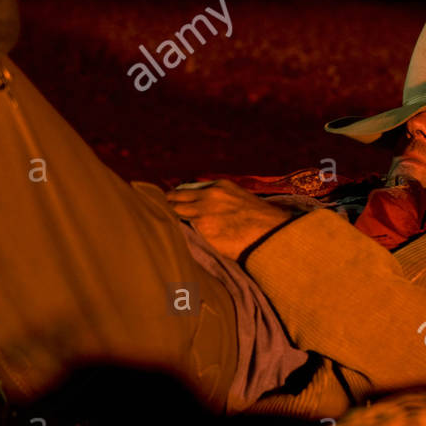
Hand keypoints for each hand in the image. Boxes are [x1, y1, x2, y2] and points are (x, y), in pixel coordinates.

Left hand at [165, 179, 292, 258]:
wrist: (272, 233)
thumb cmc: (260, 221)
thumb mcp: (240, 199)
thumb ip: (220, 201)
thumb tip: (206, 210)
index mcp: (218, 187)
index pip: (185, 191)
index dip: (174, 199)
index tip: (167, 205)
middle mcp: (208, 196)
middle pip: (174, 199)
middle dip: (165, 208)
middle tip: (153, 216)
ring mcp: (203, 212)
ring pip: (173, 213)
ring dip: (166, 221)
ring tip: (156, 228)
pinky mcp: (202, 229)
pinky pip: (180, 229)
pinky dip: (173, 232)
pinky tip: (166, 238)